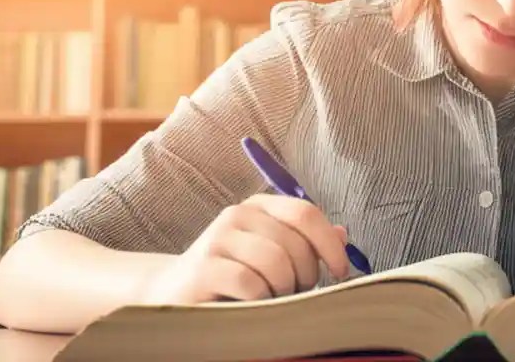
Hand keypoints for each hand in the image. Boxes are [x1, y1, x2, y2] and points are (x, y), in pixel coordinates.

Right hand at [139, 194, 352, 303]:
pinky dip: (261, 301)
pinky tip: (251, 306)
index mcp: (258, 207)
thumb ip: (304, 243)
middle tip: (295, 294)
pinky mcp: (203, 268)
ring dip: (283, 290)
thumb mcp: (269, 256)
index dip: (329, 244)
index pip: (306, 213)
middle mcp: (236, 215)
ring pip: (276, 262)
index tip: (340, 273)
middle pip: (295, 242)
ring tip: (272, 300)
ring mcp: (217, 239)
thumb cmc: (231, 278)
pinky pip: (252, 284)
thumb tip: (343, 234)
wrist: (171, 296)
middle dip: (306, 276)